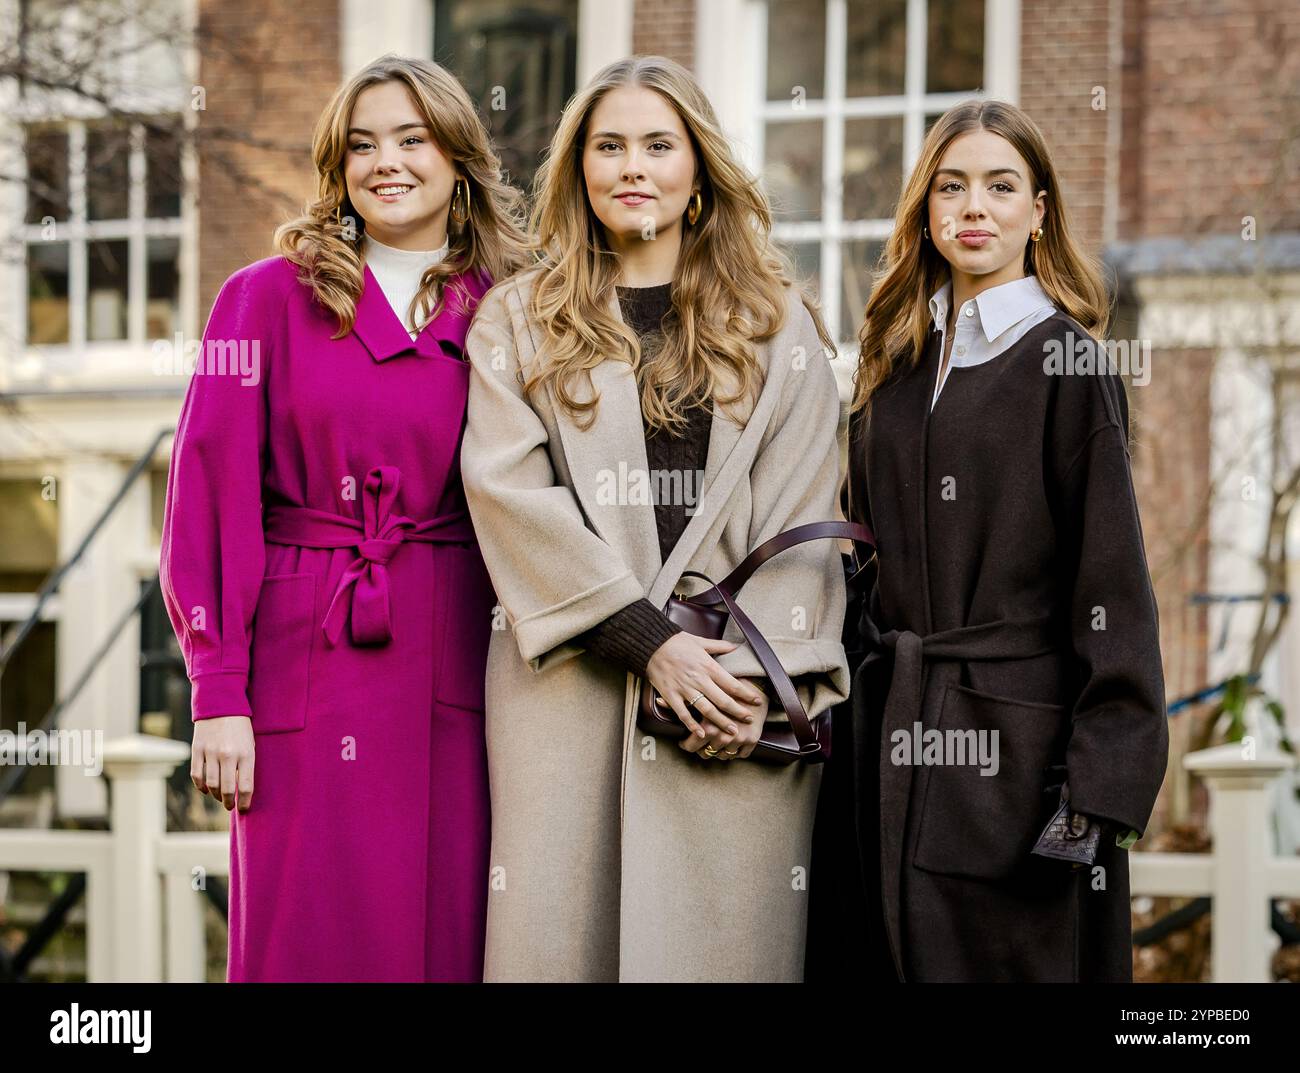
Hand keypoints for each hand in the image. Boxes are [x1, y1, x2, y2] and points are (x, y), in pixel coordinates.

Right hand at [191, 716, 254, 811]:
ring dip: (215, 795)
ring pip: (211, 784)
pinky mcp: (197, 749)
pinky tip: (206, 789)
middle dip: (229, 802)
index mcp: (246, 753)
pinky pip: (197, 775)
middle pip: (227, 789)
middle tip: (230, 806)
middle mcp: (228, 754)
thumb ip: (246, 765)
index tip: (244, 809)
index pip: (246, 785)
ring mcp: (211, 752)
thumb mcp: (250, 744)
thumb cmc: (240, 728)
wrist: (222, 705)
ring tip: (220, 797)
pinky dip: (201, 786)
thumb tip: (241, 789)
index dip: (245, 801)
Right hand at [646, 632, 765, 740]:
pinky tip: (701, 733)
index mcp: (708, 666)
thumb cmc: (676, 642)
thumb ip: (719, 646)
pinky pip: (683, 714)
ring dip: (721, 722)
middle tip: (749, 720)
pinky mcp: (671, 696)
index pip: (732, 684)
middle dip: (738, 712)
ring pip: (707, 710)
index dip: (746, 694)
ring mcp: (685, 689)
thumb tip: (736, 646)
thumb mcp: (700, 641)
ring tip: (732, 731)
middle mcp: (699, 679)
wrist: (651, 644)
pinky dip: (692, 725)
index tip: (757, 701)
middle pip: (723, 700)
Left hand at [680, 680, 770, 760]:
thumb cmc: (724, 687)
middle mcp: (724, 736)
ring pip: (723, 756)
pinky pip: (740, 755)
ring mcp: (739, 740)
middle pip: (707, 753)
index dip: (686, 745)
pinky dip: (735, 751)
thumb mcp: (701, 693)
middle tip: (700, 743)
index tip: (684, 742)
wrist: (755, 684)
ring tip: (715, 743)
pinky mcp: (752, 740)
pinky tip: (731, 744)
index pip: (692, 745)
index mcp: (709, 726)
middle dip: (701, 749)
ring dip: (718, 751)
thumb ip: (680, 701)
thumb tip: (658, 700)